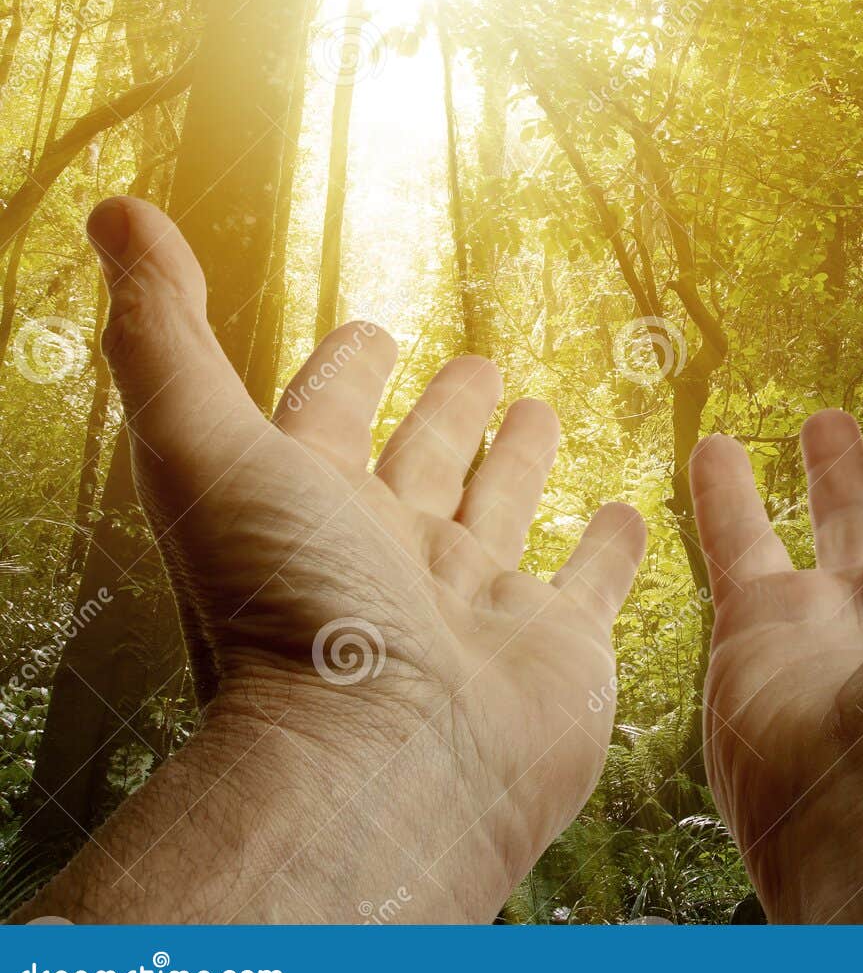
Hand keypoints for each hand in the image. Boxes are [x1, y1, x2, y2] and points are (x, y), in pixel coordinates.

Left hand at [25, 197, 644, 923]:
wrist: (385, 765)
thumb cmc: (287, 612)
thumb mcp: (207, 450)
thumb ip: (165, 335)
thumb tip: (119, 207)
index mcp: (314, 509)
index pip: (330, 418)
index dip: (346, 370)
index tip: (371, 328)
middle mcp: (392, 554)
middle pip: (422, 464)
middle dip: (446, 412)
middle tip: (476, 365)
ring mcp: (478, 602)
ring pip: (503, 514)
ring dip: (519, 464)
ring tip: (538, 412)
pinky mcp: (557, 646)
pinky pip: (594, 583)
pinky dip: (614, 550)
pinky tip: (631, 514)